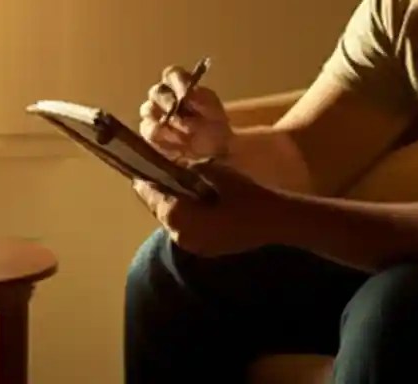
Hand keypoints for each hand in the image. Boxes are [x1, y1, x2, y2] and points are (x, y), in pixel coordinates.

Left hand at [133, 160, 284, 256]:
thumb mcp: (216, 172)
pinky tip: (198, 202)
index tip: (140, 167)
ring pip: (173, 221)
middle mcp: (180, 236)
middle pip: (160, 210)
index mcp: (179, 217)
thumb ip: (190, 169)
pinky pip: (187, 229)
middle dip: (160, 192)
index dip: (145, 180)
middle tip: (162, 172)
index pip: (151, 196)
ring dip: (174, 204)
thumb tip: (175, 167)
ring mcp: (193, 246)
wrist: (277, 222)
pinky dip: (187, 215)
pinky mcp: (205, 250)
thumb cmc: (247, 195)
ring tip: (181, 185)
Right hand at [138, 64, 232, 160]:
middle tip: (181, 115)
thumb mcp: (213, 109)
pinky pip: (149, 131)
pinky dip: (163, 138)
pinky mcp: (148, 132)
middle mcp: (162, 95)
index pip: (172, 74)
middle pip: (156, 92)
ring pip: (147, 110)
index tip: (186, 93)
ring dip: (166, 122)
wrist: (212, 148)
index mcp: (179, 83)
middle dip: (169, 103)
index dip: (177, 82)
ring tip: (185, 135)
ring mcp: (152, 113)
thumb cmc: (213, 123)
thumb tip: (187, 95)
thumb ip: (202, 99)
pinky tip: (178, 145)